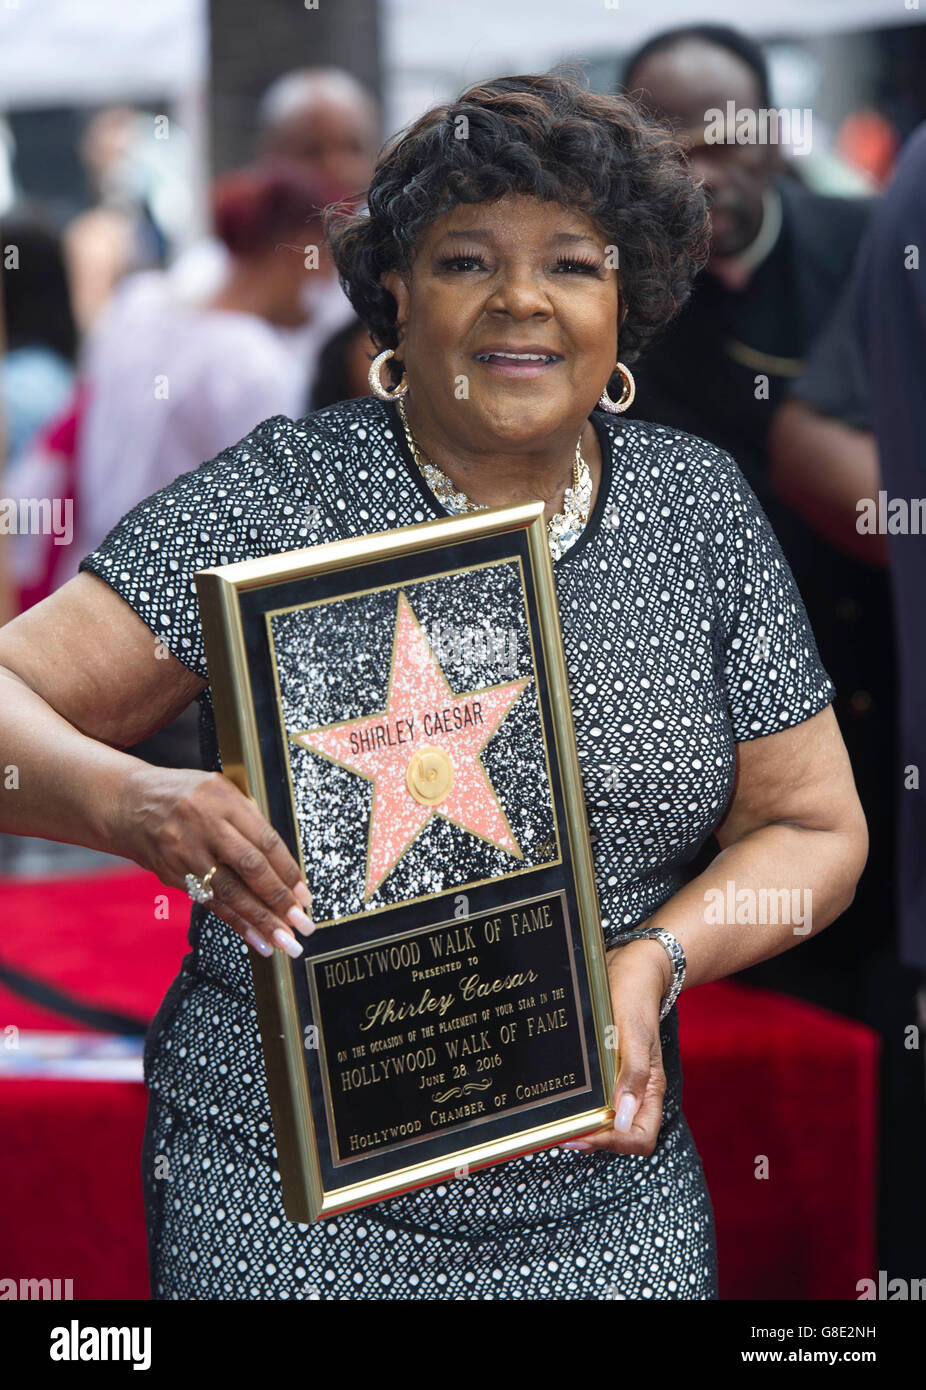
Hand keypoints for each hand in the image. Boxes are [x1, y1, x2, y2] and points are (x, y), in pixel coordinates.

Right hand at [114, 764, 313, 958]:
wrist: (128, 804)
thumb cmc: (184, 796)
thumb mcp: (220, 790)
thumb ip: (249, 820)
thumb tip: (284, 866)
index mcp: (223, 800)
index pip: (265, 841)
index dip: (288, 872)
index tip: (305, 896)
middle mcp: (204, 826)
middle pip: (249, 868)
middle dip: (279, 900)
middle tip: (302, 924)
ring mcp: (186, 852)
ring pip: (229, 892)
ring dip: (260, 921)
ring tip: (283, 942)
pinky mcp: (173, 874)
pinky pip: (211, 902)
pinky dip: (236, 923)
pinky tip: (256, 939)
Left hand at [564, 937, 669, 1155]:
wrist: (630, 968)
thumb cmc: (634, 996)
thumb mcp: (634, 1033)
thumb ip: (634, 1075)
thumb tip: (625, 1118)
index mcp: (651, 1088)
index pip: (641, 1138)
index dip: (615, 1144)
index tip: (585, 1133)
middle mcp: (637, 1092)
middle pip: (621, 1137)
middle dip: (594, 1140)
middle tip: (562, 1132)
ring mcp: (621, 1083)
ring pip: (607, 1123)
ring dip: (585, 1128)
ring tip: (558, 1123)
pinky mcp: (606, 1072)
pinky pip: (597, 1102)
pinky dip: (581, 1109)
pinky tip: (563, 1103)